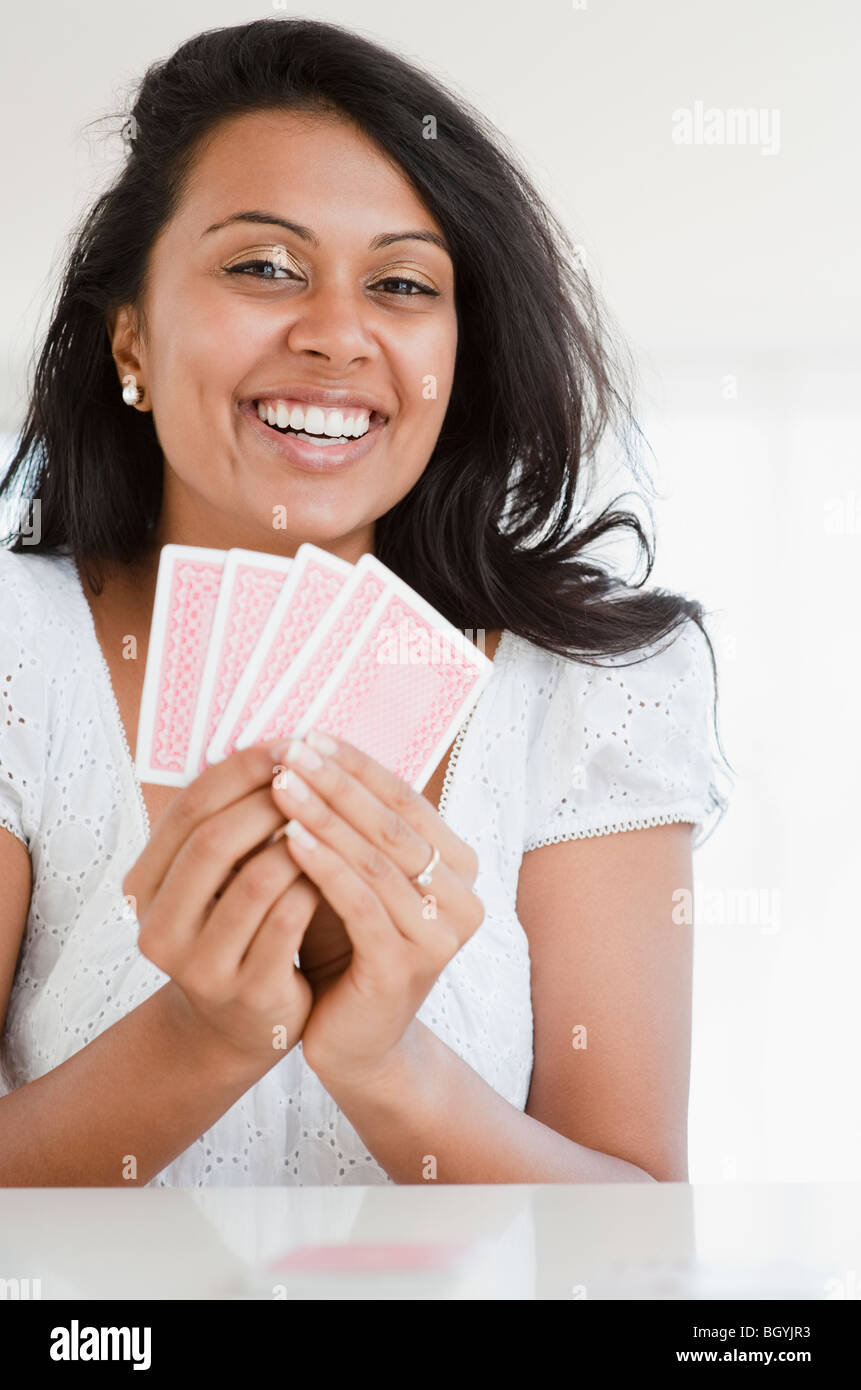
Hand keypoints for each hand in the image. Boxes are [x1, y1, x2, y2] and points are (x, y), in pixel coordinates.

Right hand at [122, 742, 320, 1067]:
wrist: (243, 1024)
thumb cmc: (241, 927)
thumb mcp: (221, 878)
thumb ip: (232, 822)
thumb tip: (278, 742)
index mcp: (144, 886)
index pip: (188, 809)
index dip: (238, 770)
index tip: (286, 742)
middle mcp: (159, 928)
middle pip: (213, 842)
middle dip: (269, 799)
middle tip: (315, 772)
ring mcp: (201, 967)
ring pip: (256, 881)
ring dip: (300, 841)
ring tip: (333, 816)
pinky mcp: (249, 993)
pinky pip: (288, 923)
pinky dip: (317, 885)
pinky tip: (343, 866)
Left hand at [269, 730, 484, 1088]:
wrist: (358, 1045)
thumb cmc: (350, 950)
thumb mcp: (356, 880)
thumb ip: (351, 828)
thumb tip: (309, 752)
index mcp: (459, 867)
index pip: (405, 800)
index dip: (357, 766)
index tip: (308, 736)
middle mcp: (464, 898)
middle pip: (392, 824)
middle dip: (336, 783)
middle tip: (290, 751)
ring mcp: (440, 934)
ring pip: (375, 859)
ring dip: (323, 816)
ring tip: (280, 786)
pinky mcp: (407, 966)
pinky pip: (360, 902)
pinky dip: (323, 866)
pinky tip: (287, 840)